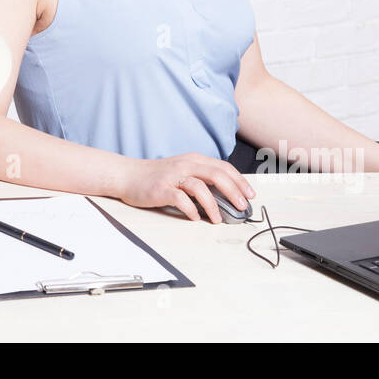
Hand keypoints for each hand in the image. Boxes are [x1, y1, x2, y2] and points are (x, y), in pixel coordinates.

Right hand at [118, 153, 255, 222]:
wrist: (128, 175)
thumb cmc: (157, 176)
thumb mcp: (182, 170)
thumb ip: (201, 178)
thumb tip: (225, 196)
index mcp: (194, 159)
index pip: (223, 167)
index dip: (240, 181)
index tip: (250, 195)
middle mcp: (186, 164)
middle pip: (217, 175)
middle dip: (234, 192)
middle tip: (242, 207)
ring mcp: (173, 176)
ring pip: (201, 188)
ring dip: (213, 206)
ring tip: (218, 219)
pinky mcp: (162, 188)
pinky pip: (181, 200)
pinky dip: (191, 210)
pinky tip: (195, 218)